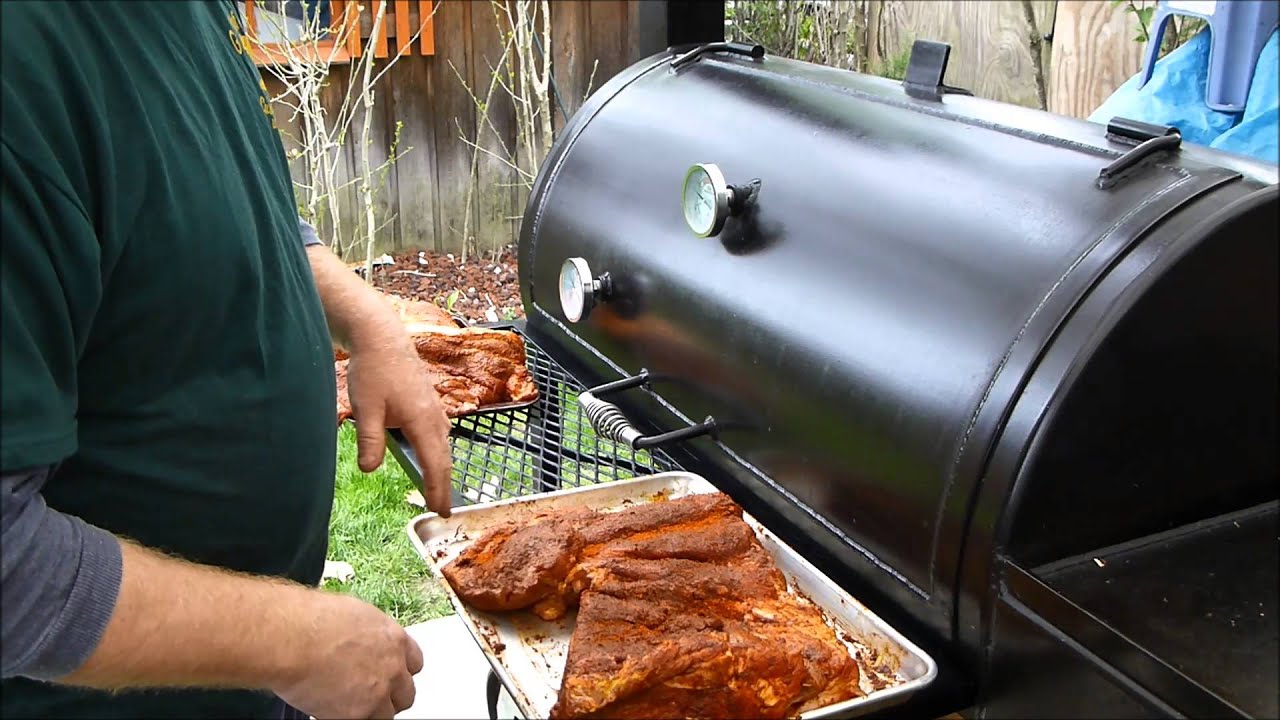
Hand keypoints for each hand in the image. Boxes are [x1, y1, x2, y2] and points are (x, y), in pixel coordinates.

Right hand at [271, 592, 423, 718]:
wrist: (292, 639)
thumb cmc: (311, 619)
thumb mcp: (353, 615)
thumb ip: (368, 636)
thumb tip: (363, 641)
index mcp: (394, 639)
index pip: (414, 663)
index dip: (400, 671)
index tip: (391, 676)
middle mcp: (393, 667)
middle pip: (406, 693)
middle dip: (390, 696)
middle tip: (370, 695)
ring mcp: (378, 693)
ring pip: (386, 714)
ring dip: (371, 711)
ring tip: (347, 704)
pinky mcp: (358, 714)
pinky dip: (345, 718)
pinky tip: (329, 708)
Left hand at [346, 325, 452, 517]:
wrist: (382, 337)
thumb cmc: (374, 371)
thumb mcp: (365, 408)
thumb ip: (369, 440)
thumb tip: (370, 469)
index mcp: (422, 421)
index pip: (435, 464)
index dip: (437, 490)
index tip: (440, 510)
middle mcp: (434, 416)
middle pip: (445, 458)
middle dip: (444, 485)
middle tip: (443, 508)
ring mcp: (435, 408)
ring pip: (444, 445)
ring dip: (442, 468)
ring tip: (438, 487)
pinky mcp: (430, 402)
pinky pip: (440, 433)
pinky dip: (439, 451)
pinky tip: (431, 454)